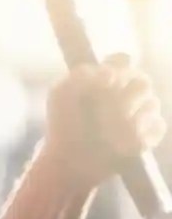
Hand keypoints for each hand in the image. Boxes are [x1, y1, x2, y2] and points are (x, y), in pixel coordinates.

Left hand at [42, 54, 167, 190]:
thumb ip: (81, 75)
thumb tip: (109, 73)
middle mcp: (129, 90)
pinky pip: (157, 126)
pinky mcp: (151, 132)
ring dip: (127, 119)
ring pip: (152, 103)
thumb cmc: (64, 124)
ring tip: (106, 133)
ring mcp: (144, 110)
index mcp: (108, 76)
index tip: (103, 83)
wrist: (70, 158)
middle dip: (122, 98)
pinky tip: (120, 145)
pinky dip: (139, 136)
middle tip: (103, 115)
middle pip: (142, 80)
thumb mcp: (61, 94)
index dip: (116, 70)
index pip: (122, 59)